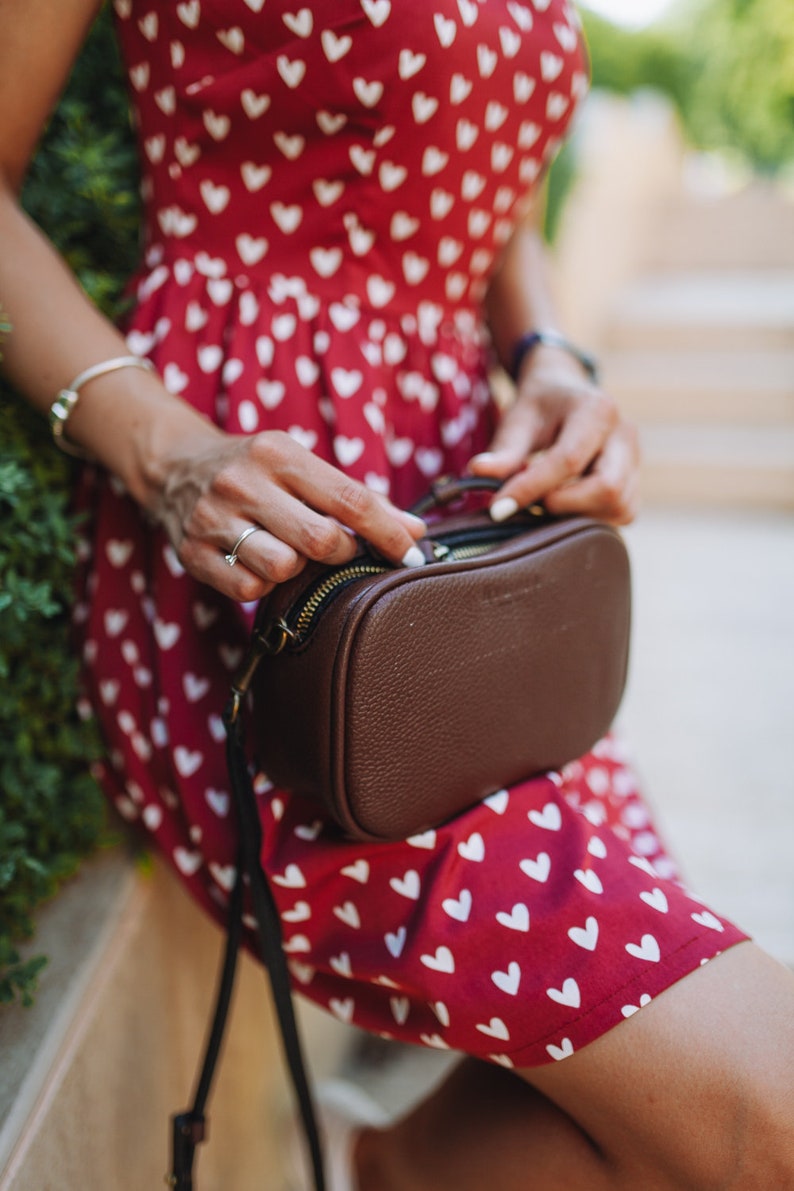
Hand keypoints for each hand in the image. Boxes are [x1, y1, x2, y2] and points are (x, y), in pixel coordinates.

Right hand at [151, 428, 426, 600]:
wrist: (175, 468)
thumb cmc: (258, 470)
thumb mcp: (302, 466)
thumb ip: (358, 498)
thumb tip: (416, 532)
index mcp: (278, 453)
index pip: (350, 499)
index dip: (389, 532)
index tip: (412, 553)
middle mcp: (242, 482)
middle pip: (321, 540)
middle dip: (343, 553)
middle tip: (340, 550)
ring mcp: (213, 519)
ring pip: (283, 568)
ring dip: (299, 570)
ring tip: (292, 553)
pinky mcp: (192, 554)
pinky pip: (249, 589)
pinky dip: (263, 585)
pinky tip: (259, 565)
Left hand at [468, 355, 639, 524]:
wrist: (567, 394)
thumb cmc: (540, 406)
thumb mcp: (518, 419)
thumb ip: (503, 449)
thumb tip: (477, 473)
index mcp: (596, 410)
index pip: (568, 460)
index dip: (531, 488)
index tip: (499, 508)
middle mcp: (625, 435)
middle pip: (607, 488)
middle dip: (565, 505)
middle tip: (533, 502)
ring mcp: (635, 460)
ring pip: (619, 507)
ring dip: (579, 515)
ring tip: (548, 501)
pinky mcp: (635, 482)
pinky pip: (623, 514)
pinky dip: (593, 519)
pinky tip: (567, 507)